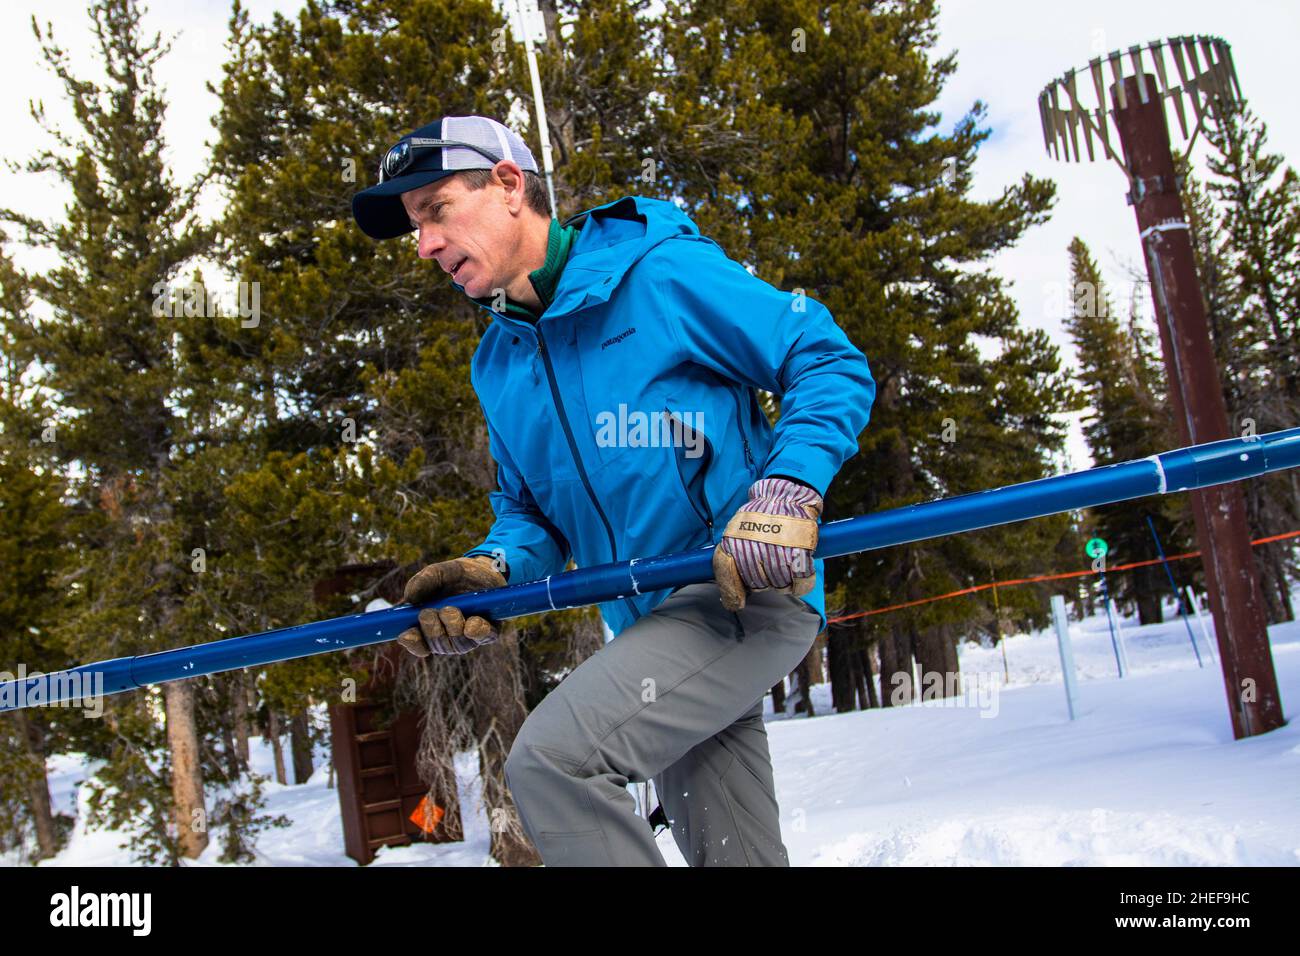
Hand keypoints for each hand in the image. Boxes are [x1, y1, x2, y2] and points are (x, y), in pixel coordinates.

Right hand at [396, 555, 507, 656]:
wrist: (484, 569)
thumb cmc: (455, 576)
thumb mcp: (437, 572)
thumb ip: (422, 582)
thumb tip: (410, 598)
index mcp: (429, 626)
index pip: (418, 645)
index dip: (413, 642)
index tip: (408, 633)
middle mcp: (448, 636)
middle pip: (437, 645)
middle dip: (432, 630)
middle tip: (429, 613)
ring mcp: (468, 636)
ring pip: (458, 645)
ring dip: (452, 628)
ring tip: (450, 609)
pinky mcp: (488, 631)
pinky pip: (482, 637)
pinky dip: (477, 631)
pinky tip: (472, 621)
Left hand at [712, 477, 821, 611]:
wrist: (786, 495)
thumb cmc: (762, 516)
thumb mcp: (736, 532)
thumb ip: (729, 560)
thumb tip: (732, 602)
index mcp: (733, 542)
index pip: (727, 574)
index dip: (732, 592)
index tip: (736, 603)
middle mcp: (753, 548)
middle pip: (757, 585)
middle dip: (763, 581)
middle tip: (770, 565)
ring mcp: (778, 552)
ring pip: (779, 586)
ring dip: (783, 582)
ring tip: (785, 563)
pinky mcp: (801, 553)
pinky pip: (800, 583)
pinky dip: (801, 584)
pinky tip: (799, 576)